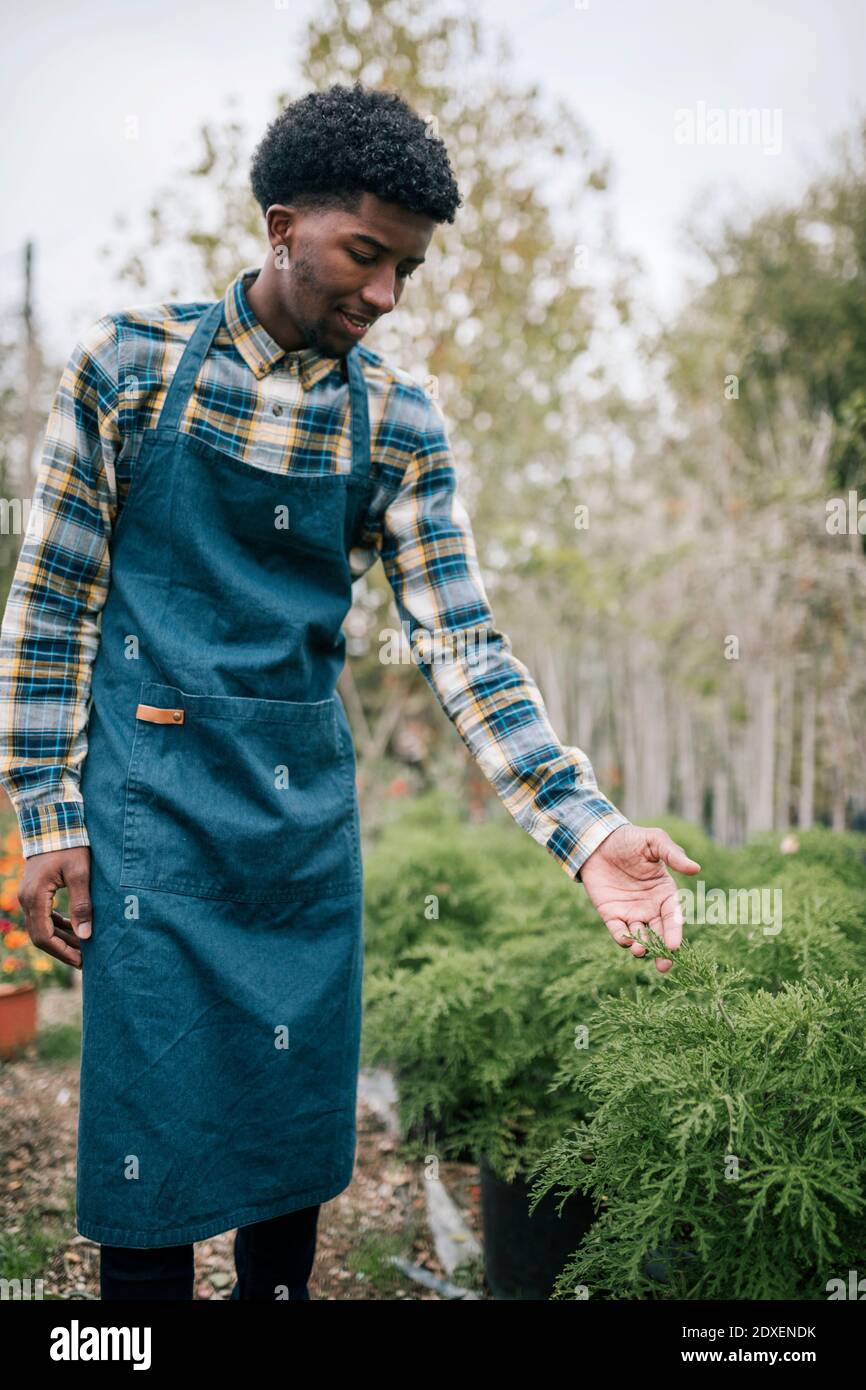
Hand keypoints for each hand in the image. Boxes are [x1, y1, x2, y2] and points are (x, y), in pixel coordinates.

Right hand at [17, 846, 92, 970]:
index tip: (82, 962)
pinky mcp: (34, 892)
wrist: (54, 823)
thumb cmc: (70, 846)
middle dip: (63, 950)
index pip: (44, 936)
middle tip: (86, 959)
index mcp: (35, 897)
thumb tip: (86, 935)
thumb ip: (82, 905)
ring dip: (61, 939)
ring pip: (41, 927)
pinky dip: (57, 926)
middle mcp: (26, 899)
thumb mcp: (80, 873)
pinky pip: (43, 916)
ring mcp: (28, 896)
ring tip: (84, 947)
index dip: (63, 952)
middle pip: (40, 936)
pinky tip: (74, 930)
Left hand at [579, 825, 699, 972]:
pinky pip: (618, 931)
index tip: (674, 945)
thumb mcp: (653, 841)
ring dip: (642, 947)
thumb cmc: (631, 839)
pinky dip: (622, 938)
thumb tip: (695, 868)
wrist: (598, 841)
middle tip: (664, 965)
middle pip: (660, 933)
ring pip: (640, 936)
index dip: (674, 931)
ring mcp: (631, 912)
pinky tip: (625, 940)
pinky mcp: (611, 914)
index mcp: (665, 893)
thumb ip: (673, 854)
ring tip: (640, 952)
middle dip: (662, 951)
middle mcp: (651, 907)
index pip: (673, 917)